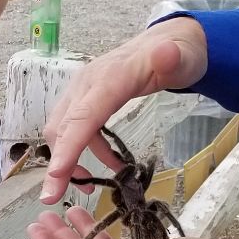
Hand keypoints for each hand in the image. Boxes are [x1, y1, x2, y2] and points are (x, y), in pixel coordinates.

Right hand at [41, 18, 208, 204]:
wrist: (171, 41)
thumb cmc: (178, 55)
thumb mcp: (184, 57)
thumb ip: (173, 58)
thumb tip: (165, 53)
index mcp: (109, 77)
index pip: (83, 116)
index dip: (69, 148)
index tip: (56, 177)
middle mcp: (87, 83)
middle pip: (63, 126)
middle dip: (58, 163)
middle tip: (55, 198)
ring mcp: (83, 90)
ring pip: (62, 129)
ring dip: (68, 158)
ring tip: (90, 186)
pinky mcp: (84, 97)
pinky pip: (73, 127)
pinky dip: (82, 149)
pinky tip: (107, 164)